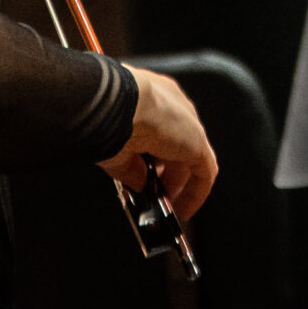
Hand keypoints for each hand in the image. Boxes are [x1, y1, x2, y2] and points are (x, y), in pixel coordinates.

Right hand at [100, 66, 216, 221]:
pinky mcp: (197, 143)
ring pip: (191, 159)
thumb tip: (139, 183)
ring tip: (167, 206)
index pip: (160, 130)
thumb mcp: (116, 145)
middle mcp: (173, 106)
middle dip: (166, 174)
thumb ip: (131, 166)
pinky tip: (184, 210)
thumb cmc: (104, 114)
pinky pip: (203, 174)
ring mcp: (188, 124)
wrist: (113, 103)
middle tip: (156, 195)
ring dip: (179, 184)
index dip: (155, 156)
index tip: (146, 175)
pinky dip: (195, 194)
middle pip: (177, 146)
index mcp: (151, 98)